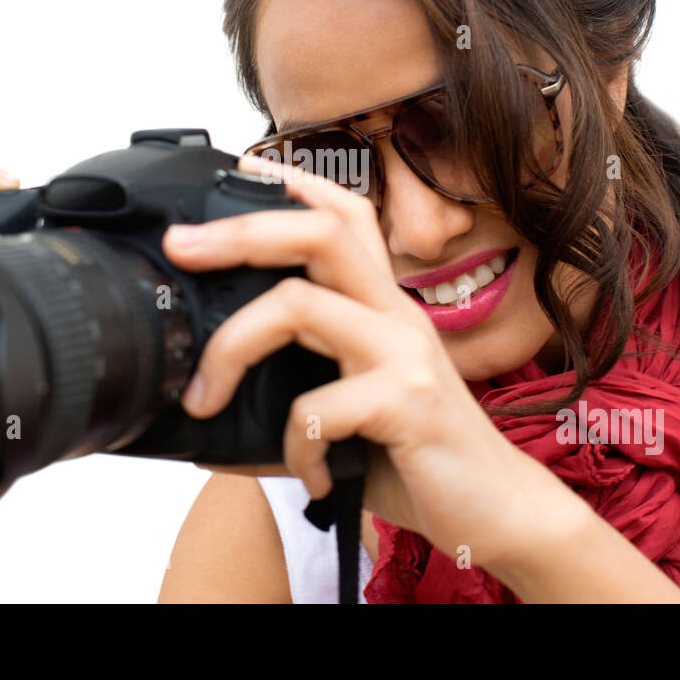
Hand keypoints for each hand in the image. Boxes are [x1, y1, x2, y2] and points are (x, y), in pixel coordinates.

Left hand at [161, 153, 569, 570]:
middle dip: (240, 230)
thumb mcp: (351, 413)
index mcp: (381, 307)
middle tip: (180, 246)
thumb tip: (204, 409)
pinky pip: (319, 406)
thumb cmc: (418, 457)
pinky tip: (310, 474)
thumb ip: (292, 396)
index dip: (292, 183)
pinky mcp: (409, 402)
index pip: (344, 216)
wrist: (498, 511)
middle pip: (320, 232)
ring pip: (300, 304)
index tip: (235, 169)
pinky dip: (294, 444)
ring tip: (202, 398)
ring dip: (232, 346)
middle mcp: (396, 315)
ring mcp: (405, 353)